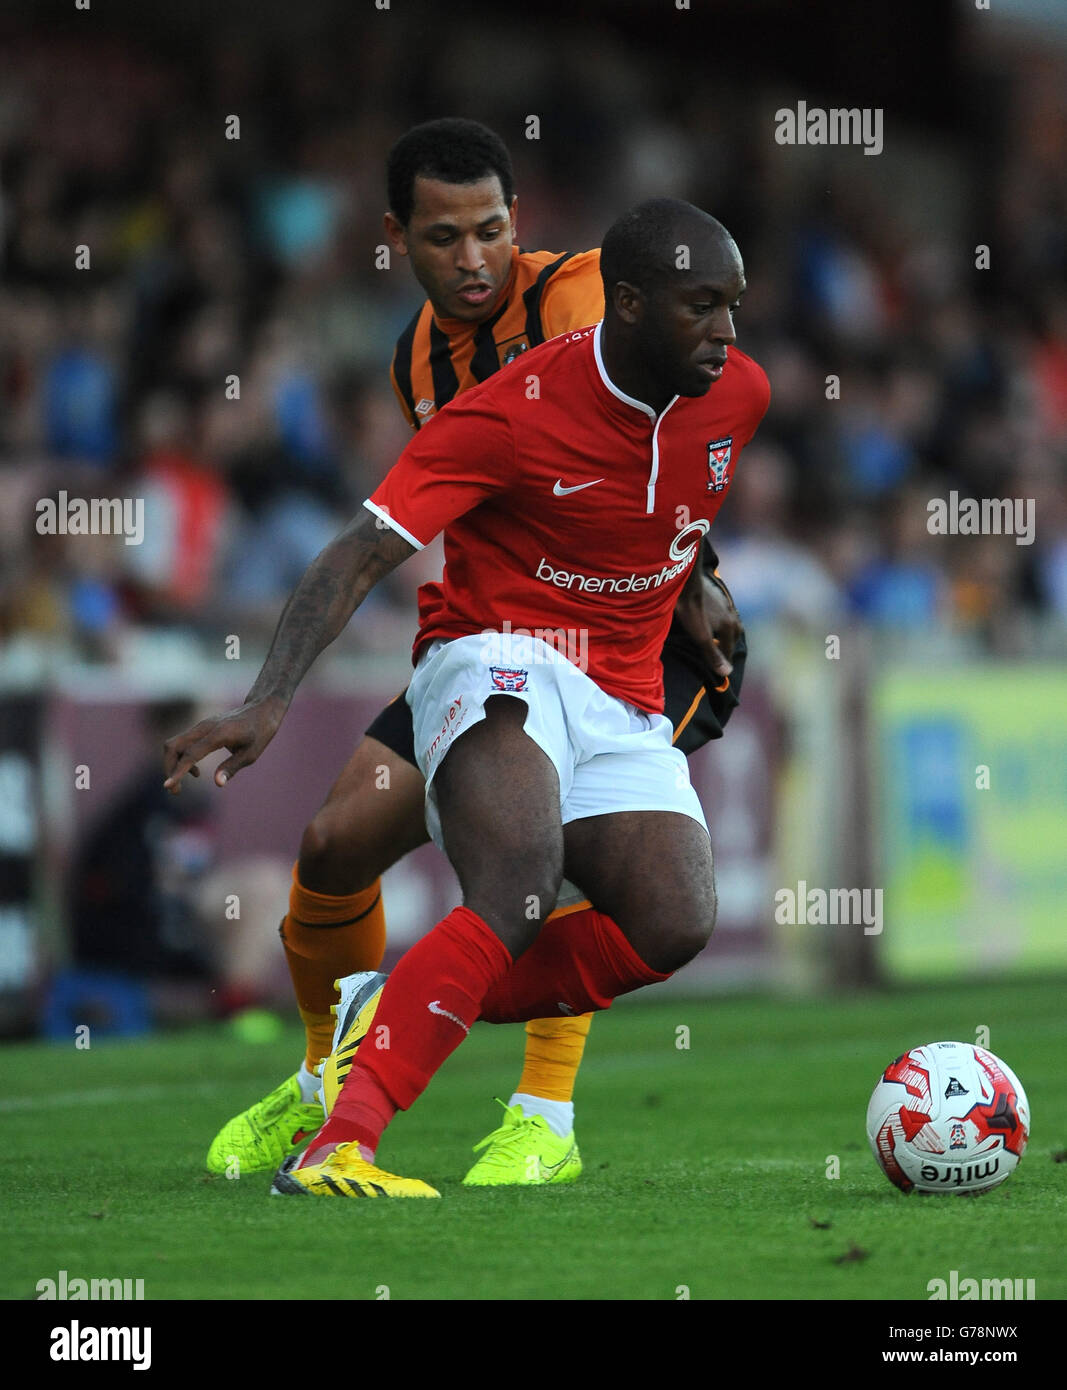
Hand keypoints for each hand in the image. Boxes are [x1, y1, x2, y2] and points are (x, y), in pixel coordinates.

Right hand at [162, 695, 287, 793]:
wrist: (261, 710)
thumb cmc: (259, 733)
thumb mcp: (251, 754)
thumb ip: (232, 767)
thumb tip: (218, 783)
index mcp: (219, 734)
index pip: (191, 754)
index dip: (178, 771)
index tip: (168, 786)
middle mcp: (205, 727)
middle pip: (173, 746)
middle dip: (169, 769)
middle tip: (175, 791)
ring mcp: (201, 726)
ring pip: (174, 744)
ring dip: (172, 764)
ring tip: (182, 784)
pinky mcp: (201, 728)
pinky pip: (182, 742)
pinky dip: (180, 758)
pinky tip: (195, 771)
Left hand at [674, 570, 743, 682]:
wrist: (685, 583)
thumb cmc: (691, 612)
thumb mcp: (701, 637)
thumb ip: (713, 655)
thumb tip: (727, 673)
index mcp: (729, 627)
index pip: (729, 649)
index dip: (725, 661)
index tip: (723, 670)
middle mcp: (731, 615)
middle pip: (735, 634)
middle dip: (730, 645)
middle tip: (724, 654)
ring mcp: (725, 603)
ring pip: (731, 621)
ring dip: (727, 631)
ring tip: (720, 637)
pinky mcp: (716, 595)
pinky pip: (723, 611)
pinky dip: (721, 619)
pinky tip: (713, 618)